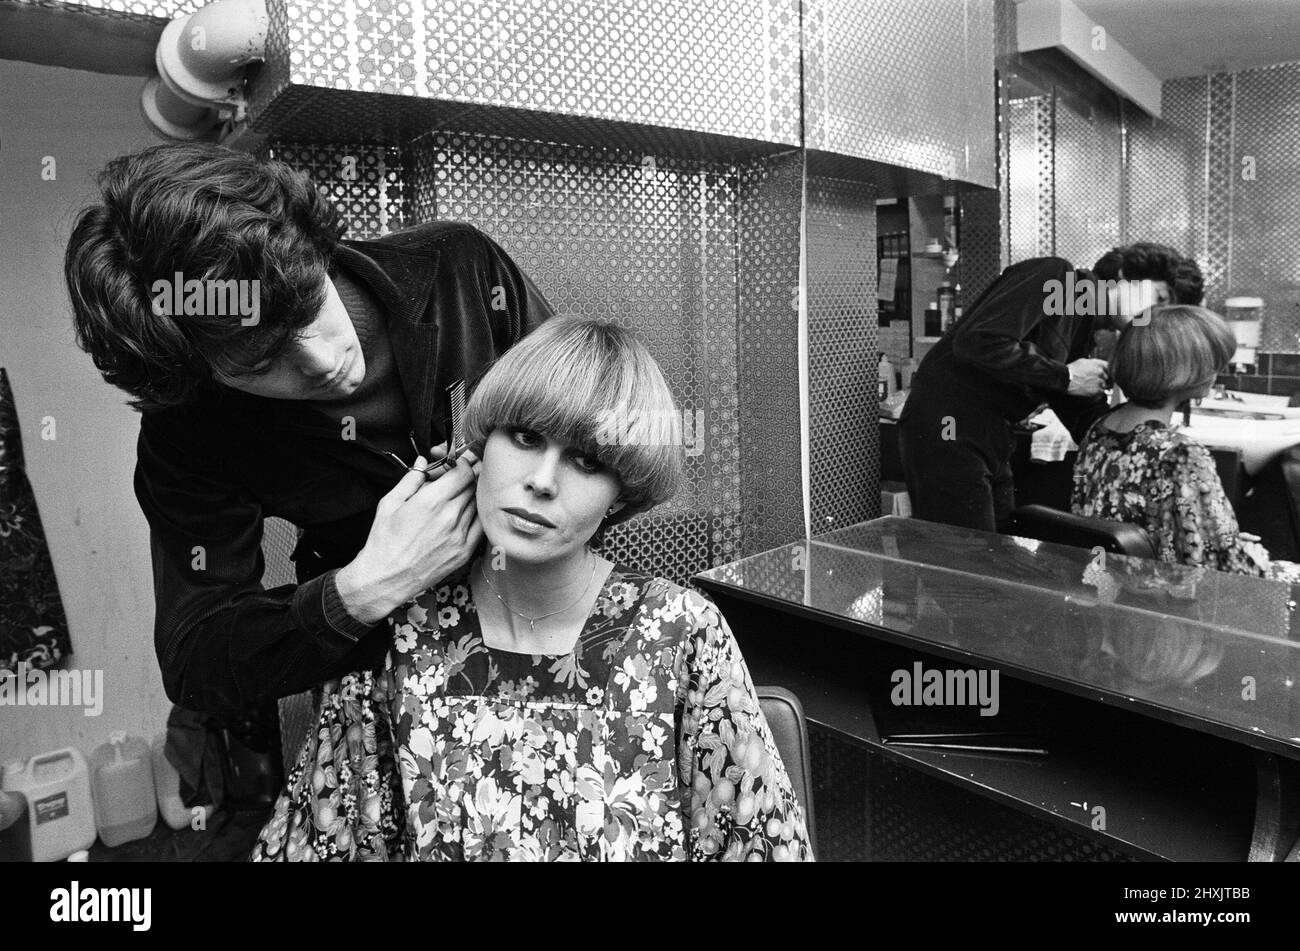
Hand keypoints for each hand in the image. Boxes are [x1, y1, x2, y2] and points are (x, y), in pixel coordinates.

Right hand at [335, 449, 482, 623]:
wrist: (386, 578)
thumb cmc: (384, 541)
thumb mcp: (390, 503)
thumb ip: (410, 479)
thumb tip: (423, 462)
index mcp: (432, 502)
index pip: (463, 472)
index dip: (462, 463)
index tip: (456, 463)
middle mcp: (450, 517)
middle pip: (473, 486)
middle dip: (468, 476)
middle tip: (459, 475)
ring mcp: (460, 536)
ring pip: (479, 504)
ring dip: (473, 495)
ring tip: (460, 494)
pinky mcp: (465, 552)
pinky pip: (481, 525)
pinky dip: (477, 515)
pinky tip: (467, 512)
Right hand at [1066, 358, 1110, 397]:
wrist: (1065, 380)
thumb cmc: (1071, 370)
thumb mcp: (1082, 361)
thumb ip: (1092, 362)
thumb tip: (1096, 364)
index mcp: (1098, 364)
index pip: (1107, 366)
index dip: (1104, 370)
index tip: (1102, 373)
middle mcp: (1101, 372)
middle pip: (1105, 376)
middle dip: (1100, 379)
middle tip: (1092, 381)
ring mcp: (1099, 381)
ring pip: (1103, 385)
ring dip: (1098, 386)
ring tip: (1088, 386)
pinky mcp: (1097, 390)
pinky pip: (1100, 392)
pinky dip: (1096, 392)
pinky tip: (1088, 390)